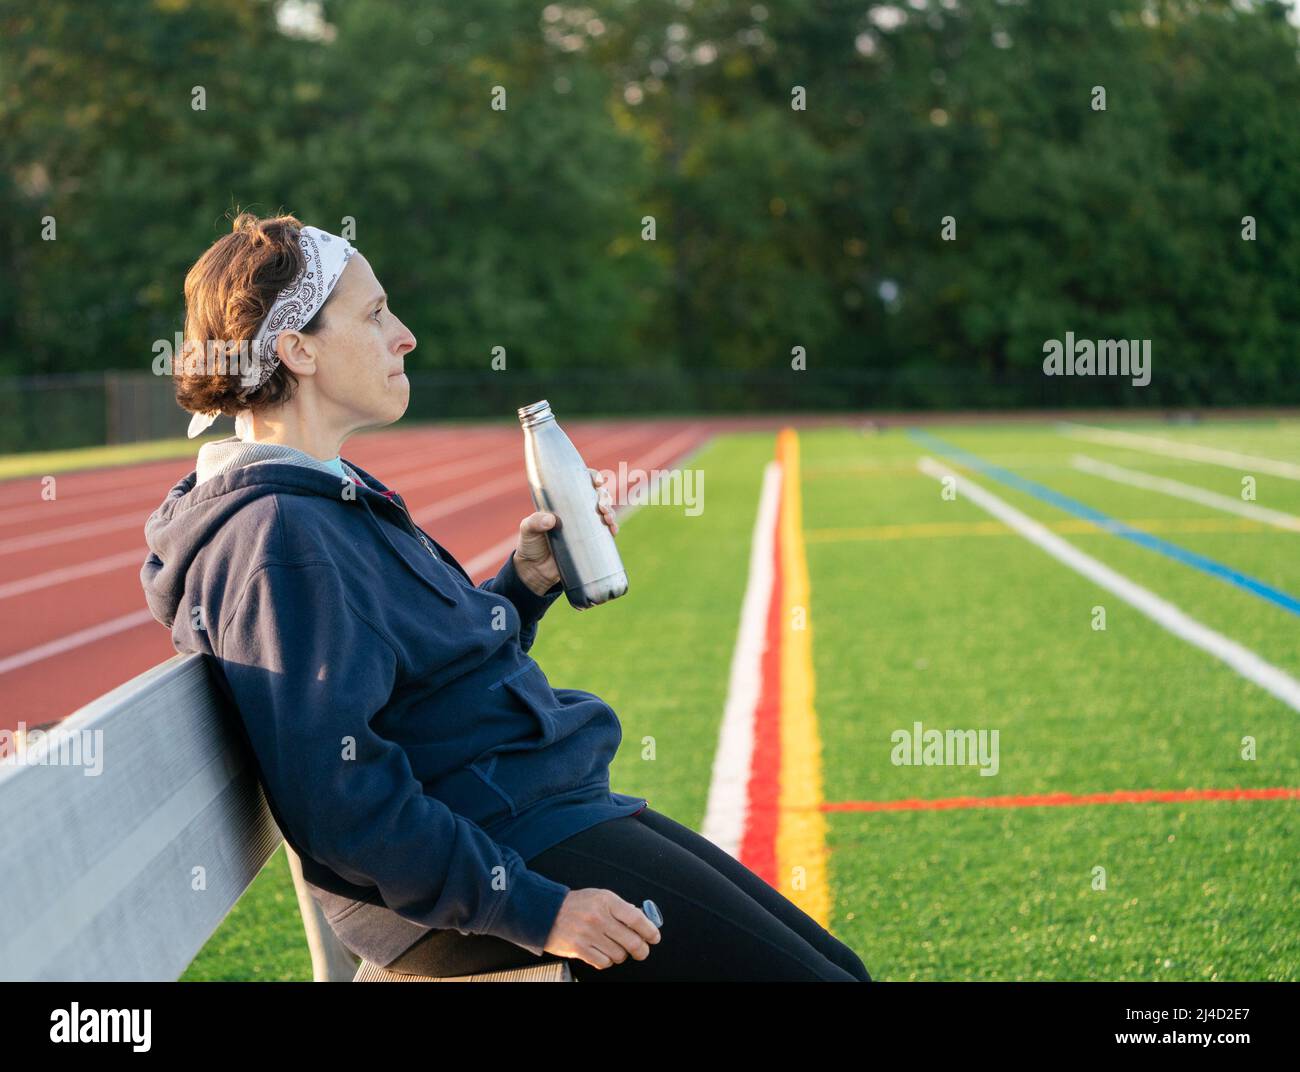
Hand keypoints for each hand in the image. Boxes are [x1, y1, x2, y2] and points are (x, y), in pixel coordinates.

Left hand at [514, 468, 617, 595]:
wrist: (535, 571)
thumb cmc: (530, 545)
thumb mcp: (527, 530)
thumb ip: (534, 522)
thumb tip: (550, 520)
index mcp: (563, 502)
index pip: (580, 483)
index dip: (592, 477)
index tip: (598, 481)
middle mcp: (576, 512)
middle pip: (597, 496)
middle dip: (605, 497)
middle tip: (601, 506)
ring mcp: (585, 527)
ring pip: (605, 512)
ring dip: (611, 512)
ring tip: (607, 519)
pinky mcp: (591, 543)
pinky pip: (607, 533)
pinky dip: (613, 529)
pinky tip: (613, 530)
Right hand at [543, 888, 660, 968]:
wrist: (545, 911)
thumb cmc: (577, 904)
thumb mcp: (600, 897)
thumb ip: (621, 908)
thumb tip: (643, 921)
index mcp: (606, 901)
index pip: (636, 918)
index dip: (650, 931)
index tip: (654, 938)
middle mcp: (598, 917)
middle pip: (632, 941)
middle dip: (641, 950)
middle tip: (642, 951)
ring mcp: (588, 934)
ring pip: (619, 955)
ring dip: (621, 954)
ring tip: (615, 948)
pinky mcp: (579, 949)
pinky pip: (604, 962)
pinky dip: (606, 961)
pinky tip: (602, 952)